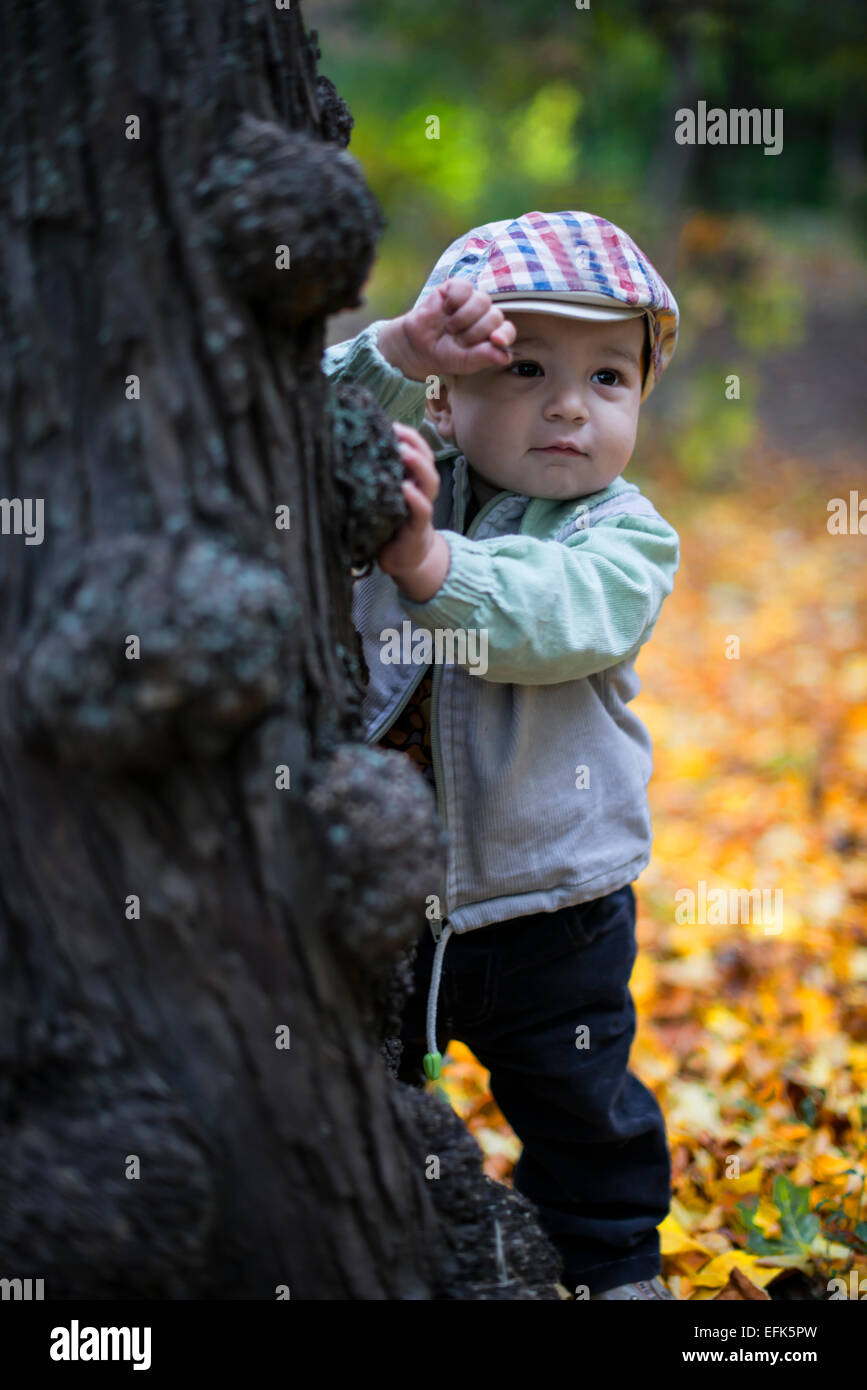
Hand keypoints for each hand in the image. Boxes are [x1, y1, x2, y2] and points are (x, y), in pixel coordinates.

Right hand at [377, 280, 516, 381]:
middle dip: (475, 332)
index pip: (507, 330)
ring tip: (451, 328)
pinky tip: (446, 309)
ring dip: (463, 319)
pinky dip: (455, 301)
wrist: (419, 347)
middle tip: (459, 340)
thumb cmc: (445, 354)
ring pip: (482, 301)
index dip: (504, 334)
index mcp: (492, 333)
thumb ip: (486, 356)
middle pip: (495, 316)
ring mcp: (472, 300)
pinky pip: (465, 288)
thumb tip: (505, 356)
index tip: (496, 340)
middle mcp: (485, 314)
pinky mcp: (456, 288)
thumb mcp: (466, 361)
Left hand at [377, 423, 450, 600]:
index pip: (417, 449)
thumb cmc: (388, 524)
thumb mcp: (380, 497)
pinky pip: (422, 510)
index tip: (390, 422)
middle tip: (396, 431)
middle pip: (427, 459)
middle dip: (414, 442)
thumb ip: (373, 477)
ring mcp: (422, 508)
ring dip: (418, 465)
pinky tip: (405, 489)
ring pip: (429, 481)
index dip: (408, 435)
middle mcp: (421, 490)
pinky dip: (415, 498)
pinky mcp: (417, 528)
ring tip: (404, 452)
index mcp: (412, 479)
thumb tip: (343, 452)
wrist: (403, 559)